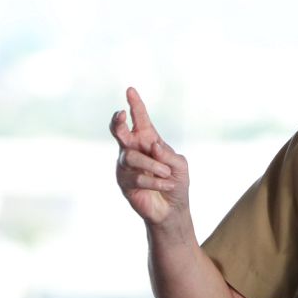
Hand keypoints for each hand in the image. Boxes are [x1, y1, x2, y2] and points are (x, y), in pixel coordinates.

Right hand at [110, 87, 189, 224]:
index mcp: (148, 140)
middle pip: (119, 132)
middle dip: (118, 122)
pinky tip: (167, 185)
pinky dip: (156, 182)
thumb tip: (153, 146)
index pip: (140, 119)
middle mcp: (133, 149)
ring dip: (153, 165)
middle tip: (120, 115)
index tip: (131, 90)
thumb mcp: (180, 165)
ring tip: (166, 174)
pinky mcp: (124, 182)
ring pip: (132, 157)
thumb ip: (168, 154)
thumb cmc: (176, 181)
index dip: (135, 105)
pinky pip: (138, 178)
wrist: (172, 208)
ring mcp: (126, 166)